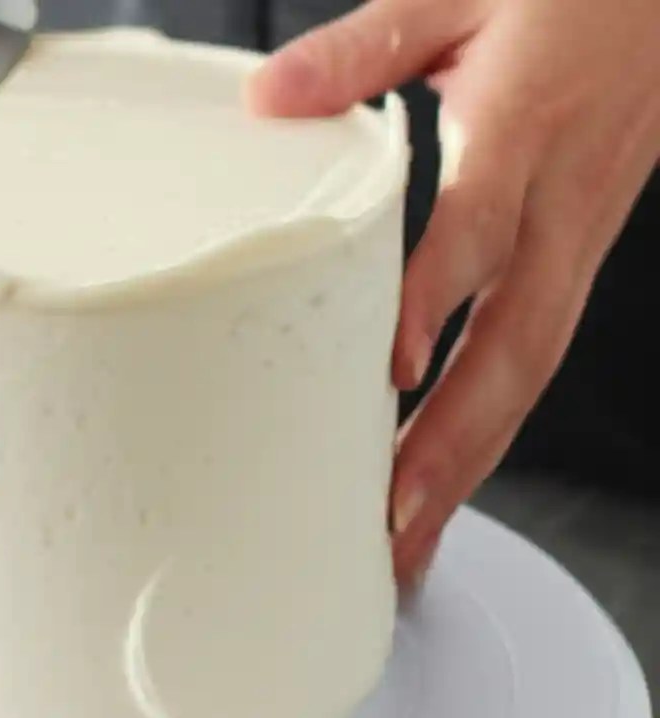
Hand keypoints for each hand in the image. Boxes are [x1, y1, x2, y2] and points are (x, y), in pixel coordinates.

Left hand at [246, 0, 659, 588]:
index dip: (435, 298)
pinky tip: (449, 470)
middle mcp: (560, 200)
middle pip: (516, 340)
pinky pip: (538, 347)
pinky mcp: (579, 249)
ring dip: (473, 457)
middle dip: (456, 441)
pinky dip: (495, 422)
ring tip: (409, 536)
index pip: (477, 226)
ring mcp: (579, 234)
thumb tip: (270, 98)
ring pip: (532, 364)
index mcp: (523, 127)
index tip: (390, 368)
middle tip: (392, 520)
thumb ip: (361, 49)